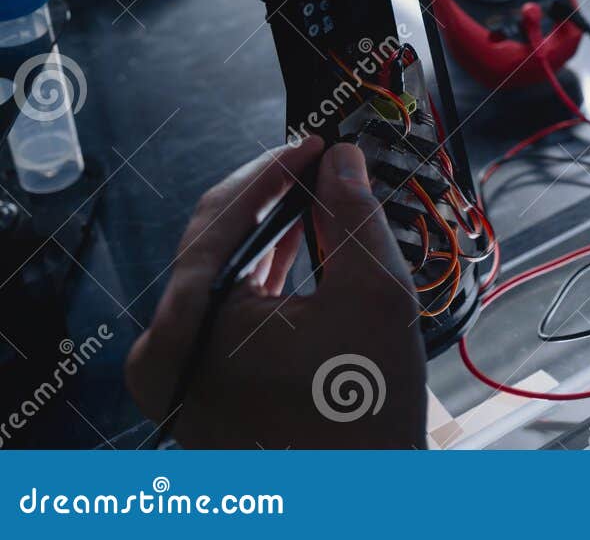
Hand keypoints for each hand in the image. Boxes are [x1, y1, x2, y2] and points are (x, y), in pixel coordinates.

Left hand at [125, 138, 426, 448]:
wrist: (355, 499)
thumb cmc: (363, 413)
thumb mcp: (373, 296)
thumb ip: (353, 217)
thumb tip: (340, 161)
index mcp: (187, 326)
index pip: (221, 219)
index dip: (274, 171)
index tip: (318, 143)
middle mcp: (163, 350)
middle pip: (213, 244)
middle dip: (270, 198)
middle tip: (320, 164)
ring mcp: (175, 372)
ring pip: (220, 273)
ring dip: (270, 232)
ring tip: (319, 197)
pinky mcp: (197, 385)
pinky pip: (224, 308)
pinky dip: (263, 274)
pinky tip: (300, 245)